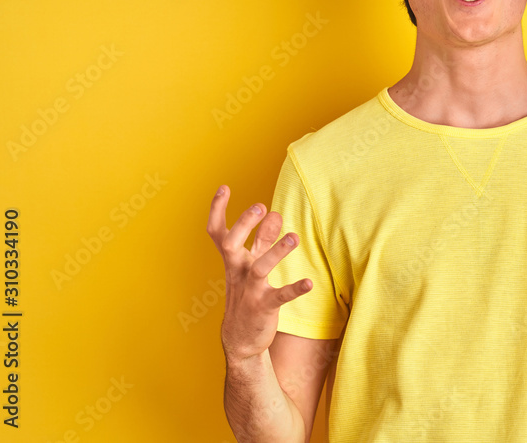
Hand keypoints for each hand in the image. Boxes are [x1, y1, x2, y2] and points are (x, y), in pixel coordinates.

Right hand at [206, 185, 312, 363]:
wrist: (240, 339)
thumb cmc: (247, 295)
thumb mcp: (253, 265)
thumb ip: (263, 240)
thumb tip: (274, 213)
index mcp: (234, 259)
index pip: (218, 232)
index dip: (217, 210)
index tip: (224, 187)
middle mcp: (239, 271)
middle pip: (231, 244)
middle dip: (244, 224)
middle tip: (260, 206)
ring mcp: (251, 290)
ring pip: (260, 268)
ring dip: (276, 252)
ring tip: (294, 237)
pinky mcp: (265, 306)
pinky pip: (280, 296)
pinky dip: (294, 289)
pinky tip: (309, 282)